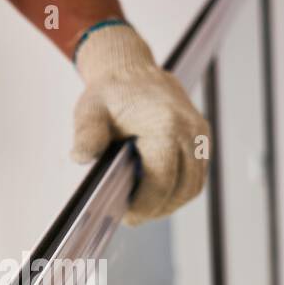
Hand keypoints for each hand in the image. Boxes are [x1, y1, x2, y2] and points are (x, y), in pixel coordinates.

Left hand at [72, 23, 210, 225]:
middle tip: (132, 216)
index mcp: (165, 125)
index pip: (162, 181)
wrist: (131, 68)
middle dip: (157, 209)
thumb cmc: (110, 92)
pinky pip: (197, 175)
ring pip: (193, 186)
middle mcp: (190, 130)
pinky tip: (155, 193)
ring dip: (170, 203)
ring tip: (144, 207)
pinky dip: (179, 190)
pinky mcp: (202, 138)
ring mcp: (200, 135)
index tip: (126, 216)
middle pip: (182, 189)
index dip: (144, 205)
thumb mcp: (90, 111)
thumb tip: (80, 157)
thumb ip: (87, 134)